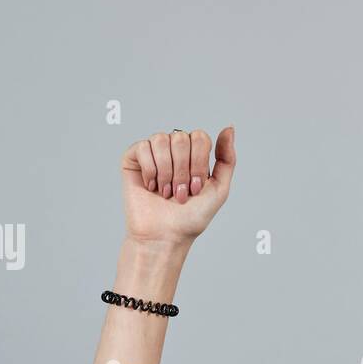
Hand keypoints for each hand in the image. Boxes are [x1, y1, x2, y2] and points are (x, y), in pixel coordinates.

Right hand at [120, 126, 236, 250]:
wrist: (164, 236)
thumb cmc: (191, 218)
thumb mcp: (219, 189)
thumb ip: (227, 158)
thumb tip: (229, 127)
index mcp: (194, 155)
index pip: (199, 137)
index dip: (198, 163)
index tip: (195, 189)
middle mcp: (174, 150)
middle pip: (181, 138)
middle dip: (182, 171)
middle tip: (180, 193)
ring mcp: (153, 153)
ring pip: (162, 139)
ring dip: (167, 172)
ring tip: (165, 192)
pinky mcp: (133, 158)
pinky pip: (143, 146)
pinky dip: (150, 170)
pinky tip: (150, 186)